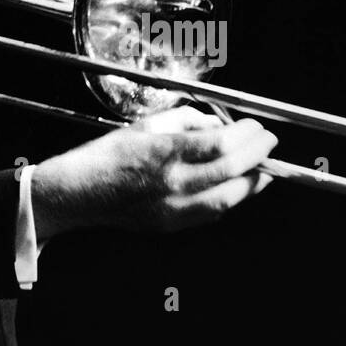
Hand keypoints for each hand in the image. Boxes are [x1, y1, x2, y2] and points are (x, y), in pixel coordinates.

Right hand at [30, 105, 277, 241]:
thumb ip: (186, 121)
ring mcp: (172, 209)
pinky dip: (229, 199)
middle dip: (257, 156)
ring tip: (263, 169)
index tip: (256, 126)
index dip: (246, 135)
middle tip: (268, 143)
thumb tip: (217, 125)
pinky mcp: (170, 224)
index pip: (220, 144)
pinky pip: (211, 213)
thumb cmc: (106, 155)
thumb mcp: (146, 124)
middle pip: (230, 171)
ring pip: (226, 199)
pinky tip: (237, 187)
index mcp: (163, 153)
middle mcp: (171, 184)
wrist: (77, 193)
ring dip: (250, 183)